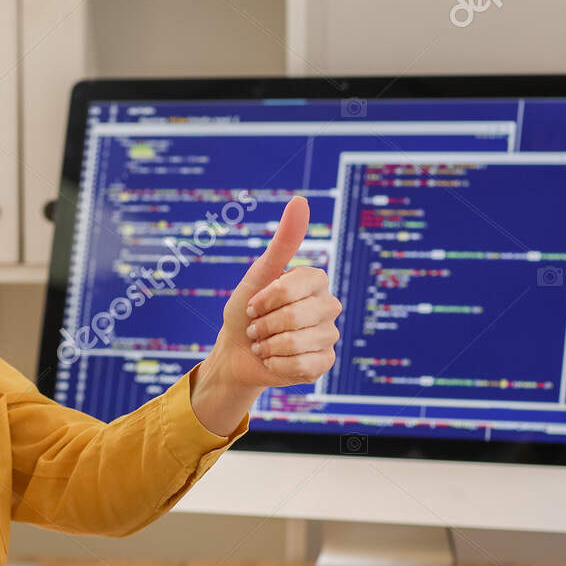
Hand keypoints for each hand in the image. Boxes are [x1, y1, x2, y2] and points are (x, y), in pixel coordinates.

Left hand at [210, 195, 341, 391]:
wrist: (236, 352)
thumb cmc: (246, 310)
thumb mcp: (259, 274)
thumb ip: (283, 241)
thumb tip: (301, 200)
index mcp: (316, 280)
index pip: (292, 286)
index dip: (265, 299)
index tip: (253, 304)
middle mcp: (328, 305)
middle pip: (295, 316)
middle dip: (263, 324)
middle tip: (256, 327)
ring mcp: (329, 335)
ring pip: (298, 342)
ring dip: (268, 346)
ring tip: (264, 343)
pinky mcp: (324, 362)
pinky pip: (304, 366)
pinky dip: (278, 365)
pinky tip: (273, 360)